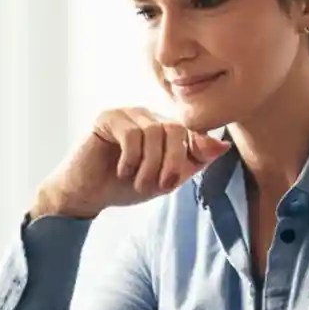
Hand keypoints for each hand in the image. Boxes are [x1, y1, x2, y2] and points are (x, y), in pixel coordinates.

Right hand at [30, 108, 230, 218]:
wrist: (86, 196)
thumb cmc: (124, 187)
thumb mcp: (166, 179)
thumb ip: (193, 162)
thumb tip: (223, 145)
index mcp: (162, 128)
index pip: (189, 130)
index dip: (190, 152)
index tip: (175, 179)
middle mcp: (146, 116)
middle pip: (175, 129)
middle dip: (172, 162)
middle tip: (161, 186)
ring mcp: (126, 114)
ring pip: (154, 131)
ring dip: (150, 164)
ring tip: (138, 183)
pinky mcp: (107, 118)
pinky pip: (131, 133)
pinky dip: (131, 158)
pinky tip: (121, 171)